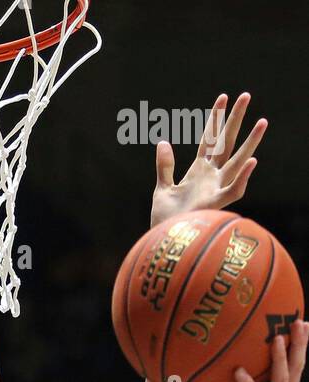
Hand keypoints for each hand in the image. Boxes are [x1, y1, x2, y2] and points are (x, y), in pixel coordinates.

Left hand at [151, 93, 265, 227]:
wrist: (164, 241)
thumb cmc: (165, 219)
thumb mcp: (162, 188)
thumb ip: (165, 166)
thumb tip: (163, 141)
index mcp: (198, 171)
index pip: (210, 139)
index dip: (216, 119)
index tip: (223, 97)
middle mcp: (211, 177)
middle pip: (227, 143)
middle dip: (236, 120)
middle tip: (246, 95)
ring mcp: (215, 189)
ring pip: (236, 162)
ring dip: (250, 143)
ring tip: (262, 122)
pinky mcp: (215, 205)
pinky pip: (233, 191)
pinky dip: (242, 178)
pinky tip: (251, 162)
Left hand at [230, 321, 308, 381]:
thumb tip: (244, 378)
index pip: (293, 370)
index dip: (297, 348)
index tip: (299, 325)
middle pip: (294, 370)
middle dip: (298, 345)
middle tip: (298, 321)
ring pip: (281, 381)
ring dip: (279, 359)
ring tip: (276, 337)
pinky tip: (239, 371)